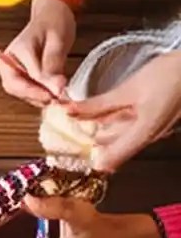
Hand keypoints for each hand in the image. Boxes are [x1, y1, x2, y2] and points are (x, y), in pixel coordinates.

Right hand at [0, 0, 75, 105]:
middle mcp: (9, 63)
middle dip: (35, 96)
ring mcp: (14, 70)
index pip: (21, 78)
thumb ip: (53, 65)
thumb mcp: (56, 41)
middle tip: (56, 98)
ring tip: (59, 95)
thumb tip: (56, 88)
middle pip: (14, 88)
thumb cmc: (53, 22)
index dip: (38, 89)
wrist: (53, 15)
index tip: (56, 94)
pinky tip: (55, 91)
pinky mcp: (23, 75)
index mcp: (14, 52)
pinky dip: (41, 94)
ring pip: (21, 92)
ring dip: (39, 97)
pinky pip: (28, 90)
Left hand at [67, 51, 180, 171]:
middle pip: (110, 149)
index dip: (86, 157)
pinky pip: (128, 127)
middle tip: (67, 122)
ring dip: (98, 128)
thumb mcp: (129, 90)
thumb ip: (98, 105)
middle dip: (87, 138)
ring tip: (79, 112)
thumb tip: (68, 112)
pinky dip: (112, 120)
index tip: (67, 144)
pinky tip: (103, 108)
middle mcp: (147, 138)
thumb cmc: (171, 75)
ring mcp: (152, 130)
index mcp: (142, 134)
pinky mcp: (154, 121)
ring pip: (118, 137)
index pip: (107, 162)